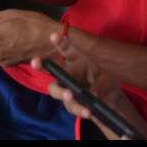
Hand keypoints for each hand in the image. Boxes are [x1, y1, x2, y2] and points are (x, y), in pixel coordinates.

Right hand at [30, 30, 146, 139]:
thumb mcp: (109, 81)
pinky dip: (79, 109)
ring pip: (56, 89)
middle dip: (42, 64)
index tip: (54, 35)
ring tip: (70, 94)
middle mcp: (68, 72)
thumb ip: (101, 85)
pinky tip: (87, 111)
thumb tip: (92, 94)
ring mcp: (67, 88)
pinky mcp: (70, 104)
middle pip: (51, 68)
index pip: (66, 49)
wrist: (111, 103)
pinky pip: (71, 106)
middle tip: (36, 62)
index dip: (59, 42)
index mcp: (77, 60)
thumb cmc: (107, 83)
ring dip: (62, 92)